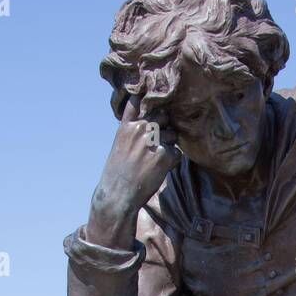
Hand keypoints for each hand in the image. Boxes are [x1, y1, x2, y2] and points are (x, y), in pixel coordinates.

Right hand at [87, 96, 180, 245]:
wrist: (118, 194)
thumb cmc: (117, 172)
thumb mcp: (120, 144)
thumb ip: (132, 130)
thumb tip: (149, 123)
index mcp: (128, 125)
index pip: (139, 101)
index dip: (148, 101)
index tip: (152, 101)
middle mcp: (141, 129)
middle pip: (163, 116)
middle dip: (164, 127)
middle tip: (157, 144)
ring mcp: (153, 141)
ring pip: (172, 135)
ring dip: (169, 146)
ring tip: (157, 160)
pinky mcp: (164, 156)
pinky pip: (177, 152)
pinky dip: (172, 161)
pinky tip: (161, 169)